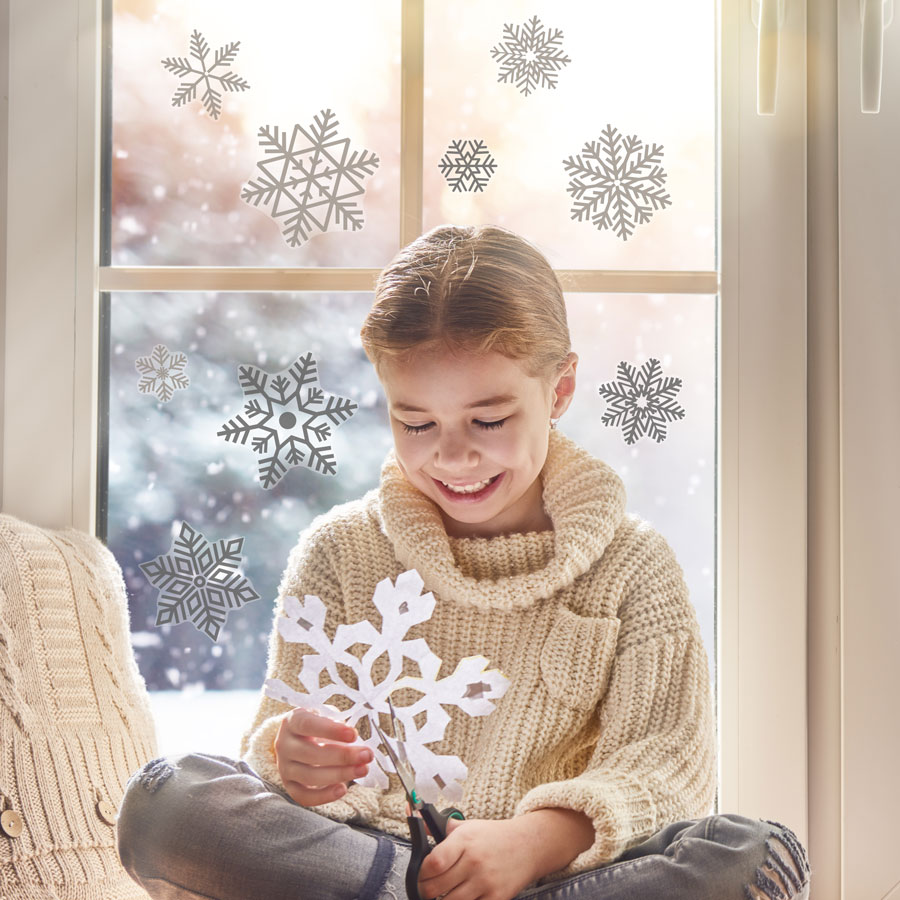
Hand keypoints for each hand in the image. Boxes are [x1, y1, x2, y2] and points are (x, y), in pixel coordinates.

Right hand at [273, 707, 371, 806]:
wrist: (298, 739)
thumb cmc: (318, 725)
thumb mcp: (325, 715)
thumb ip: (337, 723)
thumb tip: (355, 738)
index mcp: (292, 721)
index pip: (308, 725)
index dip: (331, 730)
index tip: (354, 735)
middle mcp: (284, 744)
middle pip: (311, 754)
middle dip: (343, 756)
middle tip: (367, 755)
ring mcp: (284, 767)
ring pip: (310, 776)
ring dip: (339, 774)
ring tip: (363, 770)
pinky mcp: (289, 786)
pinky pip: (303, 796)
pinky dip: (323, 795)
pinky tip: (343, 789)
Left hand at [417, 817, 538, 899]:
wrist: (527, 846)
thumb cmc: (493, 836)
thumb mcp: (468, 826)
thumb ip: (440, 828)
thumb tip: (417, 821)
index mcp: (464, 840)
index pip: (433, 863)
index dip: (421, 873)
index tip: (420, 874)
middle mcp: (474, 862)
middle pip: (436, 888)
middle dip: (426, 890)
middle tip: (427, 888)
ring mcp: (485, 882)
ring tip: (443, 893)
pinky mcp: (495, 898)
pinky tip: (461, 896)